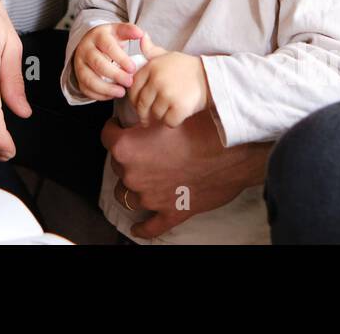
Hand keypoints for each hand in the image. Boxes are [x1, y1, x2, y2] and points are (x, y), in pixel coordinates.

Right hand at [72, 22, 144, 99]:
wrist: (91, 45)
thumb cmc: (109, 40)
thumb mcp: (119, 31)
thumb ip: (130, 31)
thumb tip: (141, 34)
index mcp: (98, 36)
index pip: (108, 46)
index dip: (121, 59)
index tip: (133, 68)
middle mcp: (86, 49)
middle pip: (98, 63)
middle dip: (115, 75)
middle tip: (129, 82)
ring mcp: (79, 63)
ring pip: (88, 78)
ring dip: (106, 88)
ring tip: (121, 92)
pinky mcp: (78, 76)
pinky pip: (85, 88)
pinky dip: (99, 95)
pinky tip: (112, 95)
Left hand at [103, 109, 273, 239]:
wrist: (233, 155)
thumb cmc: (203, 130)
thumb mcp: (168, 114)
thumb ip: (147, 116)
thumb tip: (141, 112)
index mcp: (127, 147)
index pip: (107, 136)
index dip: (115, 129)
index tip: (122, 127)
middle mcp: (133, 173)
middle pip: (117, 165)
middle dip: (128, 157)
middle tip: (145, 148)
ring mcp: (149, 197)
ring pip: (127, 195)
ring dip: (134, 187)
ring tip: (145, 179)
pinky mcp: (169, 212)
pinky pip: (149, 226)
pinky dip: (142, 227)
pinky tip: (137, 227)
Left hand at [127, 33, 209, 127]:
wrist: (211, 77)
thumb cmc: (187, 67)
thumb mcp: (168, 55)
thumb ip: (151, 50)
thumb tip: (142, 36)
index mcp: (151, 67)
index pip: (133, 88)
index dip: (134, 99)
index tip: (138, 105)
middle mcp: (157, 80)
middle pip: (142, 104)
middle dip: (143, 114)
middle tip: (147, 119)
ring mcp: (167, 94)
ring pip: (155, 114)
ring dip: (160, 117)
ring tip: (168, 110)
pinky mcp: (179, 107)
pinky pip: (169, 122)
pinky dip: (172, 122)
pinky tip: (178, 115)